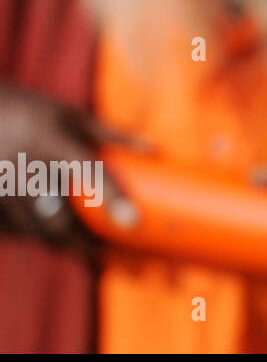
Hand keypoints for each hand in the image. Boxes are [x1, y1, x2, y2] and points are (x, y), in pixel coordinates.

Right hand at [0, 83, 139, 246]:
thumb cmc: (33, 112)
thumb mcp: (73, 117)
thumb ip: (113, 136)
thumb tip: (156, 148)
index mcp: (54, 142)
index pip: (90, 174)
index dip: (112, 199)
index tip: (132, 223)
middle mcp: (27, 168)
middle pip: (59, 220)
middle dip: (85, 243)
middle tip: (108, 249)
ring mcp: (2, 187)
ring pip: (35, 232)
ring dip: (61, 244)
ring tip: (85, 249)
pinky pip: (13, 230)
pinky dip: (33, 237)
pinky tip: (49, 237)